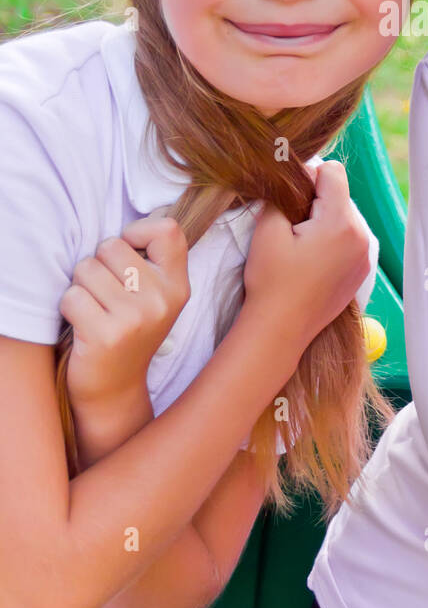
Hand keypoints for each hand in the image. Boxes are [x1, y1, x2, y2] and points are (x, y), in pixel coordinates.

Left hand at [59, 211, 190, 410]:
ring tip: (94, 309)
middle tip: (106, 293)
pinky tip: (83, 325)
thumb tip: (142, 218)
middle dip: (98, 264)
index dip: (138, 232)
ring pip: (87, 269)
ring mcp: (135, 318)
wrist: (115, 389)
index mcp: (178, 286)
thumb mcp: (155, 296)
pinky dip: (69, 307)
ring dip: (81, 286)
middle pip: (111, 246)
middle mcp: (162, 300)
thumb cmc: (128, 331)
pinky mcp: (105, 335)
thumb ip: (152, 261)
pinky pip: (72, 296)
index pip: (168, 230)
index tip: (130, 253)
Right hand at [240, 161, 371, 354]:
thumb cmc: (271, 280)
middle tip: (292, 228)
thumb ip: (282, 195)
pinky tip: (311, 260)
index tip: (291, 201)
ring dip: (325, 220)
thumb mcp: (268, 229)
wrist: (281, 329)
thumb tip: (292, 179)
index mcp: (341, 222)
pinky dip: (333, 239)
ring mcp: (364, 256)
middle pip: (341, 194)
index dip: (308, 177)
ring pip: (345, 215)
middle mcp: (361, 236)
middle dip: (317, 201)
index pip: (333, 172)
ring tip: (301, 246)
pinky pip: (350, 238)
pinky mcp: (361, 271)